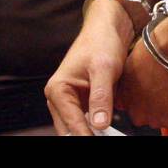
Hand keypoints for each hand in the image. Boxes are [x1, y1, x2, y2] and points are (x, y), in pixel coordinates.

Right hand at [45, 0, 134, 135]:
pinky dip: (97, 126)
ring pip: (78, 126)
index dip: (86, 135)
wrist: (108, 28)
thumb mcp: (104, 68)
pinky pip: (87, 120)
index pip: (71, 122)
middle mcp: (59, 97)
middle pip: (70, 129)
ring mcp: (70, 100)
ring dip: (92, 132)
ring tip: (109, 135)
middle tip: (106, 137)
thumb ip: (101, 96)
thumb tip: (99, 124)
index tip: (100, 140)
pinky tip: (109, 130)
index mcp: (57, 89)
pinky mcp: (83, 100)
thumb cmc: (102, 42)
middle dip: (87, 135)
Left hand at [118, 18, 167, 130]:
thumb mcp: (130, 64)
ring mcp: (153, 118)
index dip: (140, 96)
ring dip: (164, 108)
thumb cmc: (153, 51)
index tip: (148, 88)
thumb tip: (131, 84)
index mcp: (124, 99)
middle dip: (150, 105)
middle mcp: (135, 113)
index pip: (129, 106)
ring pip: (159, 118)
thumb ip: (127, 81)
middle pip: (142, 115)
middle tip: (161, 87)